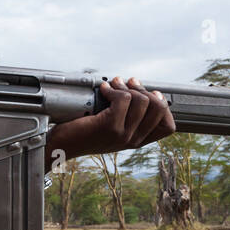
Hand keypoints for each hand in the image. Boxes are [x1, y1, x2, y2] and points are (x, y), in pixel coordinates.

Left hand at [47, 76, 174, 161]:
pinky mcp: (110, 127)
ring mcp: (123, 135)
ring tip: (114, 84)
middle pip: (159, 108)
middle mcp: (133, 141)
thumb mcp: (110, 125)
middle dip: (144, 90)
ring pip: (142, 100)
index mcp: (136, 141)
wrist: (60, 145)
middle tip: (129, 84)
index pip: (169, 127)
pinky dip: (113, 89)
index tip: (150, 94)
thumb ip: (126, 114)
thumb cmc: (82, 131)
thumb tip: (139, 87)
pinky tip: (103, 91)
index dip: (163, 107)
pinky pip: (124, 99)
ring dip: (127, 86)